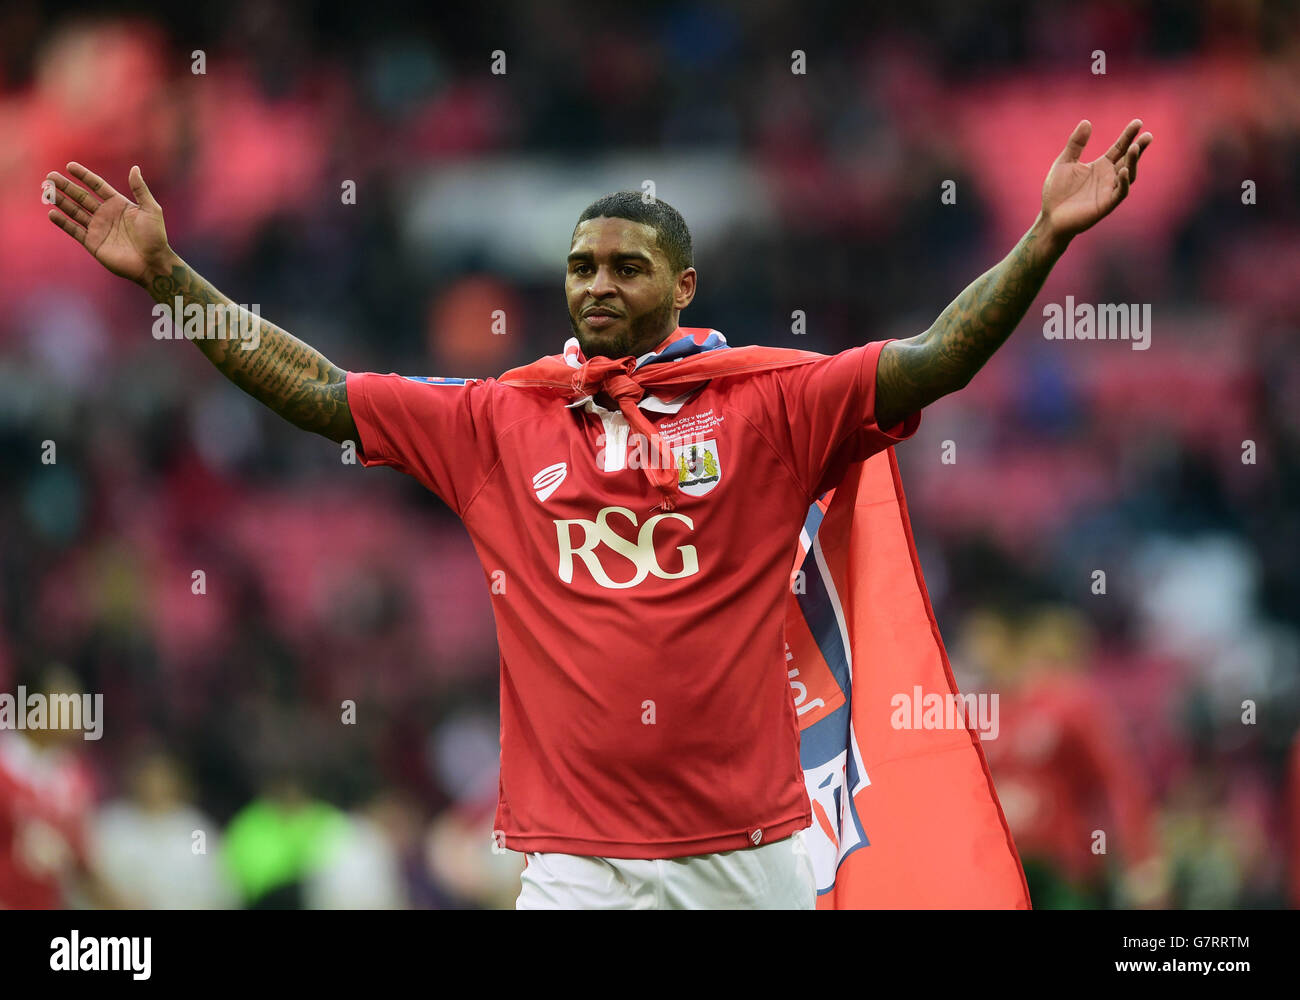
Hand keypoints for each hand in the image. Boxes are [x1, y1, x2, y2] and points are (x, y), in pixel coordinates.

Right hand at [45, 162, 172, 285]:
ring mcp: (98, 228)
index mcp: (118, 204)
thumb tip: (135, 168)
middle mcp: (105, 214)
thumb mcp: (151, 209)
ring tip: (47, 191)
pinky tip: (52, 213)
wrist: (152, 263)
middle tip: (50, 177)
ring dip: (60, 201)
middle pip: (81, 197)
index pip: (97, 186)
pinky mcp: (93, 243)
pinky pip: (74, 230)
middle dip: (65, 187)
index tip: (70, 166)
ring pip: (74, 211)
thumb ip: (140, 189)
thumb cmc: (155, 237)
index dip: (84, 176)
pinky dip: (63, 222)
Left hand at [1039, 119, 1152, 242]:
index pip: (1119, 148)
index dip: (1128, 135)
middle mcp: (1109, 177)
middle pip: (1128, 160)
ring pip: (1128, 175)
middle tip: (1147, 135)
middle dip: (1138, 148)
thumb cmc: (1056, 191)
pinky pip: (1119, 192)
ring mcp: (1109, 191)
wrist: (1050, 216)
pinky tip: (1124, 171)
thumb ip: (1076, 144)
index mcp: (1101, 166)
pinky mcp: (1106, 205)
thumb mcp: (1064, 162)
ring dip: (1133, 162)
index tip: (1138, 122)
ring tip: (1135, 148)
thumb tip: (1086, 122)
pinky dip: (1123, 182)